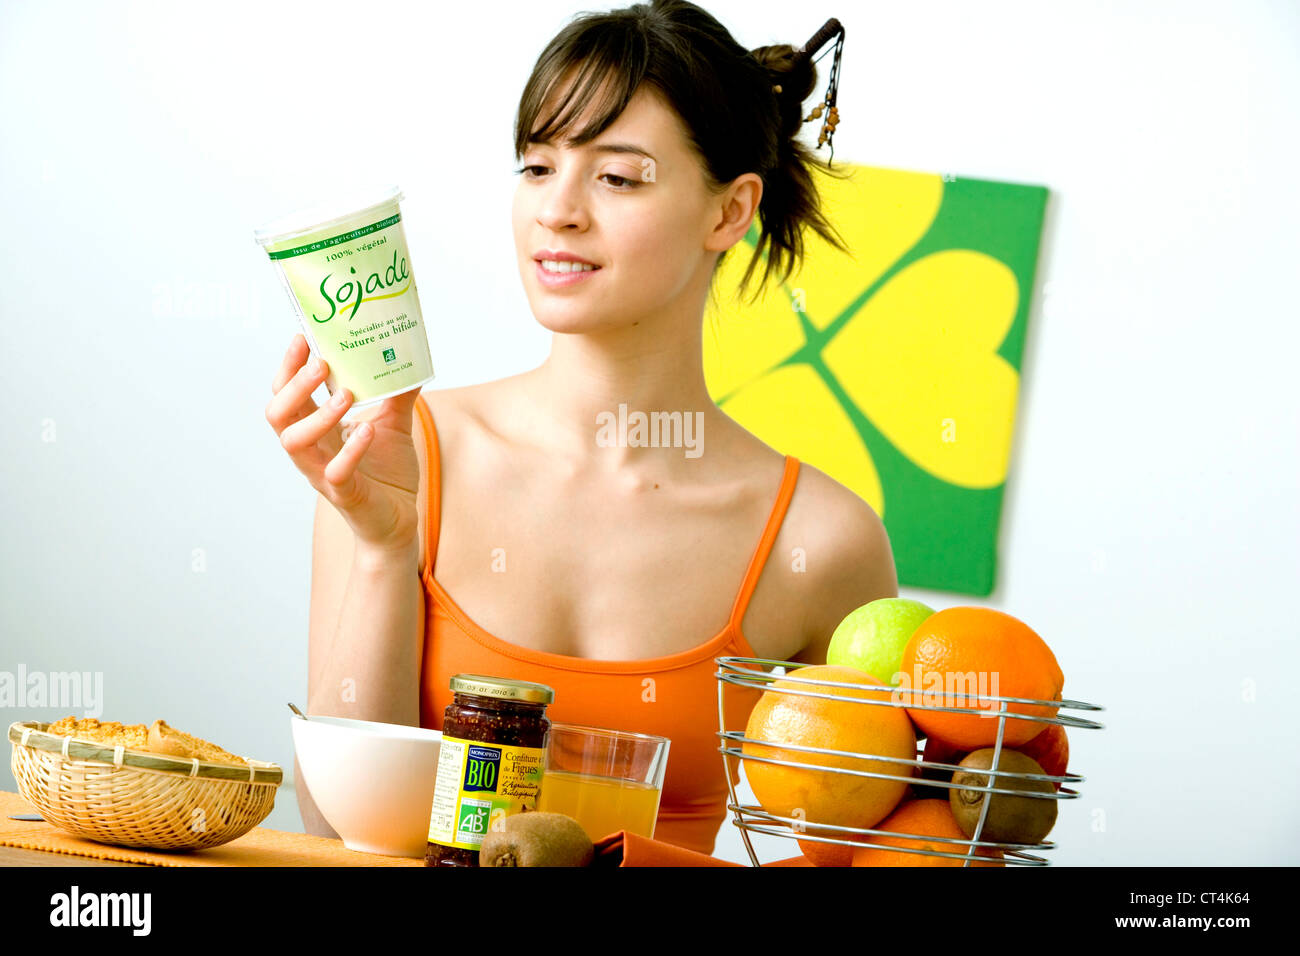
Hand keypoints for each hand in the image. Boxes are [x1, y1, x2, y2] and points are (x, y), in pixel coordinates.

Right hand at [265, 334, 421, 552]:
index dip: (289, 366)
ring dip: (318, 415)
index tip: (303, 338)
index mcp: (317, 429)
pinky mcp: (344, 493)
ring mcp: (323, 472)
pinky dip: (350, 450)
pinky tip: (366, 430)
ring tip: (346, 396)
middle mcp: (312, 450)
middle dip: (294, 385)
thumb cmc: (387, 472)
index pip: (285, 393)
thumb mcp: (393, 424)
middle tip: (322, 363)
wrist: (399, 520)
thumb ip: (398, 393)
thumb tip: (409, 357)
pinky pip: (336, 472)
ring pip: (295, 442)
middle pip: (278, 414)